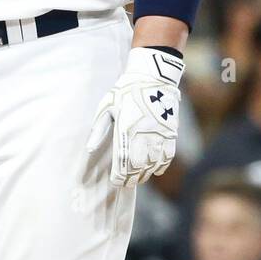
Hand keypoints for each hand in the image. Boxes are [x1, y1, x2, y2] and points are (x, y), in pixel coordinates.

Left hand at [86, 47, 183, 186]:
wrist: (154, 76)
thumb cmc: (126, 91)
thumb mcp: (106, 106)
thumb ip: (98, 129)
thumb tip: (89, 149)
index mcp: (125, 128)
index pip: (122, 160)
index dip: (119, 175)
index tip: (116, 181)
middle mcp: (143, 134)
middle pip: (138, 165)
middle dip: (132, 178)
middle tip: (126, 183)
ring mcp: (159, 134)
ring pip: (153, 163)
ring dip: (145, 174)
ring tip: (139, 179)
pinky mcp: (170, 132)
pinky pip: (168, 155)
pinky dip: (162, 165)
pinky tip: (155, 171)